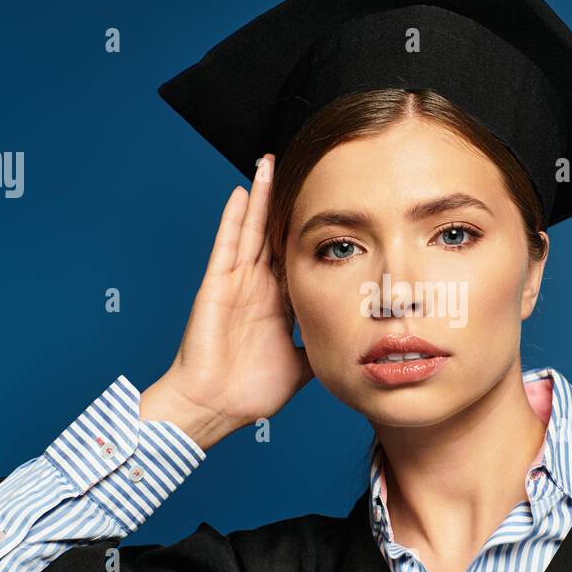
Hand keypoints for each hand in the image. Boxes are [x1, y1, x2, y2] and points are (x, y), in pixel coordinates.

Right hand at [142, 154, 313, 447]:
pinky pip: (226, 246)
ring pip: (251, 229)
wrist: (215, 408)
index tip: (329, 205)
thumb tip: (356, 344)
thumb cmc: (249, 393)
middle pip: (273, 233)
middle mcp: (257, 286)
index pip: (295, 256)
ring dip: (261, 196)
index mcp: (277, 302)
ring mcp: (236, 283)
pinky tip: (243, 191)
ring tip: (268, 162)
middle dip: (285, 201)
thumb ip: (322, 347)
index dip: (309, 231)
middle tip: (300, 166)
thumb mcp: (302, 365)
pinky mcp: (216, 286)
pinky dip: (234, 218)